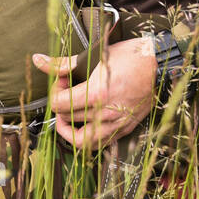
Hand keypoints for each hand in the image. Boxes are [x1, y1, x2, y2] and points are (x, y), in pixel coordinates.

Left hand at [33, 37, 156, 149]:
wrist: (160, 63)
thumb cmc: (131, 57)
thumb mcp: (95, 55)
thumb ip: (63, 63)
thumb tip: (39, 60)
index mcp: (98, 94)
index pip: (60, 104)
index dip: (54, 91)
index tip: (61, 81)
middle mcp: (107, 113)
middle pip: (68, 121)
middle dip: (60, 107)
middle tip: (64, 94)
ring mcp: (118, 124)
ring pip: (83, 141)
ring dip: (71, 129)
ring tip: (70, 115)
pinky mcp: (126, 128)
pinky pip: (101, 144)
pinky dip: (89, 137)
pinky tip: (87, 123)